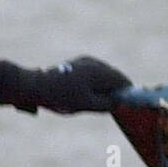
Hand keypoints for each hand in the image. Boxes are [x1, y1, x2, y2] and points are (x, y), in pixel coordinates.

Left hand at [0, 53, 131, 113]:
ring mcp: (85, 61)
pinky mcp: (77, 64)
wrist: (36, 85)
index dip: (128, 93)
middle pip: (114, 76)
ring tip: (105, 101)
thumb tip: (118, 102)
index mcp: (99, 72)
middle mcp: (94, 63)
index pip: (122, 81)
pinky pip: (95, 73)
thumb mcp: (86, 105)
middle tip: (120, 105)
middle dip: (118, 90)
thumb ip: (106, 104)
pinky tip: (93, 94)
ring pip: (104, 74)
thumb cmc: (61, 97)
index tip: (132, 105)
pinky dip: (98, 83)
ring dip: (107, 86)